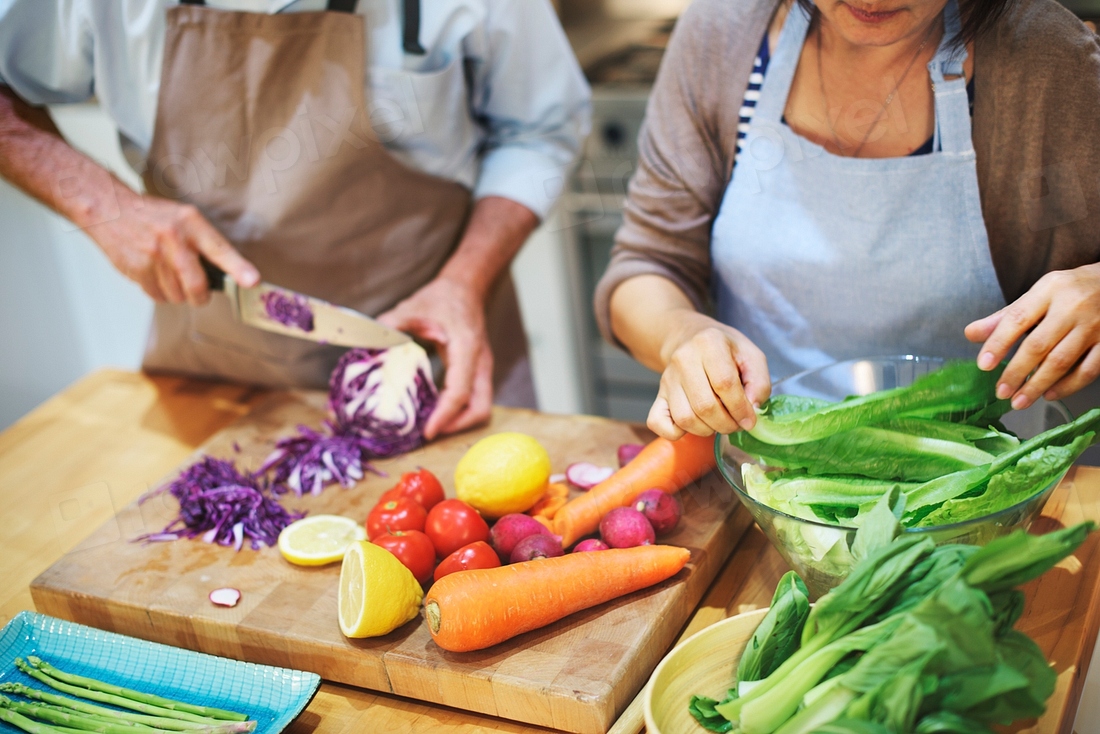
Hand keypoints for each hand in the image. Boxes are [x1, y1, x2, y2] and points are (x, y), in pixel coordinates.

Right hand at [85, 182, 258, 303]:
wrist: (109, 210)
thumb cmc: (153, 216)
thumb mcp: (185, 218)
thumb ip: (205, 243)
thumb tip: (228, 275)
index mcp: (191, 224)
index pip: (219, 250)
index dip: (238, 268)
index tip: (252, 282)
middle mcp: (174, 240)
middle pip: (197, 286)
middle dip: (201, 296)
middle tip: (200, 293)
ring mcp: (154, 257)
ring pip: (177, 296)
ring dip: (178, 293)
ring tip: (170, 274)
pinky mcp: (137, 270)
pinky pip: (158, 297)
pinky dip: (161, 293)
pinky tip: (155, 274)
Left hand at [377, 277, 492, 439]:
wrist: (466, 289)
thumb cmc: (442, 298)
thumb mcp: (414, 306)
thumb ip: (392, 323)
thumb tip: (368, 341)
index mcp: (466, 347)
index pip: (460, 391)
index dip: (445, 415)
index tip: (427, 432)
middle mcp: (480, 362)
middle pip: (480, 407)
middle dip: (457, 426)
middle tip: (429, 433)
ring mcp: (482, 369)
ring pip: (480, 407)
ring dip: (459, 422)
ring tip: (431, 427)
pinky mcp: (478, 372)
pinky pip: (474, 400)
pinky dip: (458, 411)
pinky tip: (436, 412)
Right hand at [648, 315, 771, 440]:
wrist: (689, 338)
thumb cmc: (725, 350)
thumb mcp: (750, 355)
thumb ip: (759, 382)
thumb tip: (752, 409)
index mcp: (709, 343)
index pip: (724, 384)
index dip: (740, 408)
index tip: (749, 420)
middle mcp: (683, 359)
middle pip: (704, 405)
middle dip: (726, 424)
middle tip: (736, 424)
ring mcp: (667, 379)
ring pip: (685, 418)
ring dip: (707, 430)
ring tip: (718, 423)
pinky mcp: (658, 394)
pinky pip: (658, 423)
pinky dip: (676, 433)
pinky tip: (694, 425)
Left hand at [966, 263, 1099, 408]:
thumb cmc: (1068, 292)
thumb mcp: (1036, 295)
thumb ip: (1004, 317)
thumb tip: (970, 334)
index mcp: (1048, 290)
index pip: (1017, 318)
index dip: (998, 343)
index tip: (984, 365)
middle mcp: (1071, 307)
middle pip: (1038, 345)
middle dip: (1016, 372)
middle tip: (1001, 392)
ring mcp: (1094, 325)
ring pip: (1062, 361)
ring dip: (1037, 385)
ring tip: (1019, 401)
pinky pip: (1088, 369)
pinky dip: (1068, 386)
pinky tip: (1050, 394)